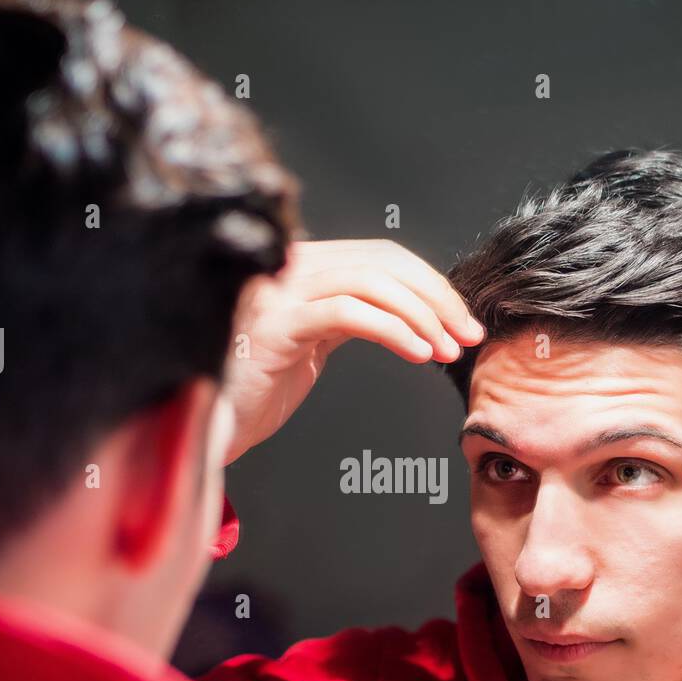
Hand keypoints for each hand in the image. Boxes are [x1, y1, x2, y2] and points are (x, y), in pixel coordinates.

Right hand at [221, 239, 484, 464]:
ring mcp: (280, 293)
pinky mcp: (275, 325)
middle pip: (383, 261)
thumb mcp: (316, 342)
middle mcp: (290, 267)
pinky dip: (392, 330)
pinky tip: (418, 355)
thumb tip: (420, 313)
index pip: (382, 256)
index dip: (430, 285)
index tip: (463, 322)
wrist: (213, 425)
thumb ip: (354, 314)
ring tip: (447, 351)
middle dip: (436, 298)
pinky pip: (347, 314)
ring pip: (370, 282)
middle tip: (468, 335)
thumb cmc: (261, 389)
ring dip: (421, 316)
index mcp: (305, 266)